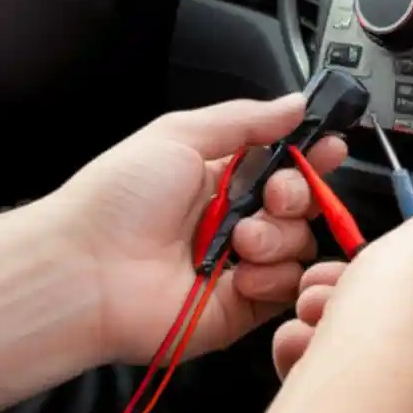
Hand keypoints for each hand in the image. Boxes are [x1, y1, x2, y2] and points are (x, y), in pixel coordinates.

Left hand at [47, 95, 346, 363]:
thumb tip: (295, 104)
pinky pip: (285, 290)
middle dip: (299, 193)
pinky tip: (242, 273)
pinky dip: (273, 278)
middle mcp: (232, 221)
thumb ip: (245, 119)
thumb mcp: (179, 135)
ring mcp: (238, 266)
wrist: (83, 270)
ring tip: (241, 241)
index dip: (310, 156)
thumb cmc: (116, 200)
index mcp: (218, 178)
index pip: (283, 163)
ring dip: (279, 237)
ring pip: (298, 245)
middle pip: (300, 204)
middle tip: (275, 195)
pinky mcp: (240, 308)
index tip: (329, 148)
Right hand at [268, 203, 412, 412]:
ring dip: (334, 314)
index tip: (396, 254)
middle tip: (342, 274)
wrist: (359, 383)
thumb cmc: (407, 317)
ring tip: (318, 303)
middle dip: (366, 287)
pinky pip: (350, 378)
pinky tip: (308, 339)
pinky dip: (320, 354)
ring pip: (376, 345)